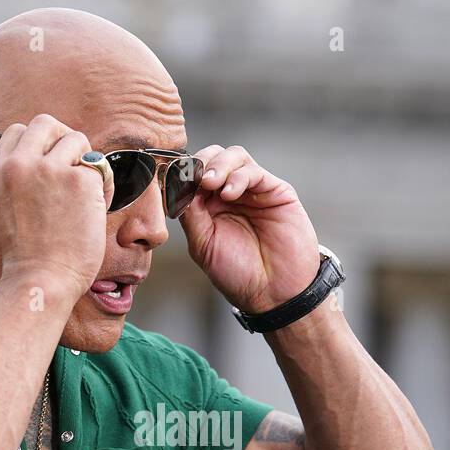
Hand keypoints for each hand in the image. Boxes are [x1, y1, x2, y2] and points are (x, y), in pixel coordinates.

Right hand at [0, 114, 112, 300]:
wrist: (39, 282)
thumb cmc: (27, 257)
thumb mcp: (4, 209)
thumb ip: (17, 180)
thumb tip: (44, 159)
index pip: (19, 132)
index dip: (39, 146)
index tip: (49, 169)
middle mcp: (20, 164)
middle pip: (46, 123)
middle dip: (63, 141)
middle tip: (73, 169)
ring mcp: (50, 169)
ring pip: (76, 138)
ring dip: (86, 160)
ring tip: (85, 192)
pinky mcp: (80, 180)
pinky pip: (99, 166)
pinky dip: (104, 185)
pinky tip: (96, 208)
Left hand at [178, 145, 320, 314]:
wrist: (274, 293)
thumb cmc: (239, 275)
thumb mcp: (203, 246)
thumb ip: (191, 215)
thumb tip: (178, 186)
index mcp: (209, 206)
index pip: (193, 176)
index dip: (182, 173)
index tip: (173, 182)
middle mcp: (231, 194)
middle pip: (213, 157)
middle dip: (200, 163)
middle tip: (193, 178)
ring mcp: (254, 191)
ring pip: (234, 156)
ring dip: (218, 164)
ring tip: (210, 182)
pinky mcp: (276, 191)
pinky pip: (254, 171)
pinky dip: (238, 177)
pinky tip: (229, 193)